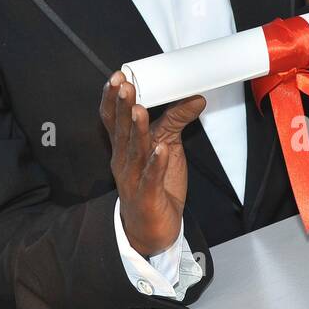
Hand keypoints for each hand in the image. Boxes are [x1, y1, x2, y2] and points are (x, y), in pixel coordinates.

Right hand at [100, 72, 204, 256]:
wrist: (151, 231)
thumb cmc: (154, 186)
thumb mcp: (166, 146)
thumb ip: (176, 121)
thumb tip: (196, 97)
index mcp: (123, 147)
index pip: (113, 119)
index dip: (112, 99)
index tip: (118, 77)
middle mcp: (123, 160)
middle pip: (121, 131)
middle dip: (122, 107)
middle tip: (124, 86)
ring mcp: (133, 179)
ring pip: (134, 151)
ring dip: (137, 130)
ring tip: (140, 110)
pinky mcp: (147, 197)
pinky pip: (150, 178)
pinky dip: (154, 163)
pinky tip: (159, 149)